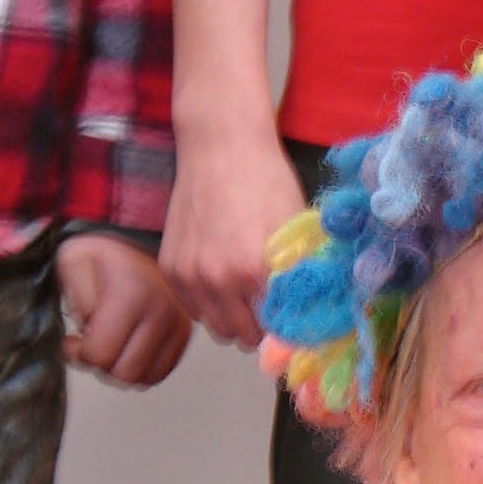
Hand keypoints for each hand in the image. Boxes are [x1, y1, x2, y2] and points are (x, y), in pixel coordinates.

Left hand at [56, 235, 192, 385]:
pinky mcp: (184, 337)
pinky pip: (159, 373)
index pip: (102, 354)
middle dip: (101, 365)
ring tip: (109, 347)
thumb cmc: (105, 256)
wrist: (138, 246)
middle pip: (125, 374)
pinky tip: (127, 349)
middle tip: (90, 346)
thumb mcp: (73, 263)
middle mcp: (161, 313)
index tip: (73, 342)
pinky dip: (139, 369)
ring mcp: (177, 327)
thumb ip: (76, 302)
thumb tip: (90, 334)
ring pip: (144, 379)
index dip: (79, 355)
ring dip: (121, 370)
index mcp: (132, 294)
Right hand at [160, 130, 306, 347]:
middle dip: (260, 326)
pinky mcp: (172, 269)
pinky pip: (195, 310)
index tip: (290, 316)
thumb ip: (301, 279)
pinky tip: (220, 275)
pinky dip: (209, 303)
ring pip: (219, 330)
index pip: (276, 331)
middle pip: (246, 338)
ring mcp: (191, 275)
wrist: (221, 146)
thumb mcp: (297, 231)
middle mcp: (219, 279)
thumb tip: (310, 318)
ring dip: (234, 319)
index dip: (286, 326)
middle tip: (267, 302)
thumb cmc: (265, 182)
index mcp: (255, 270)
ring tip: (244, 290)